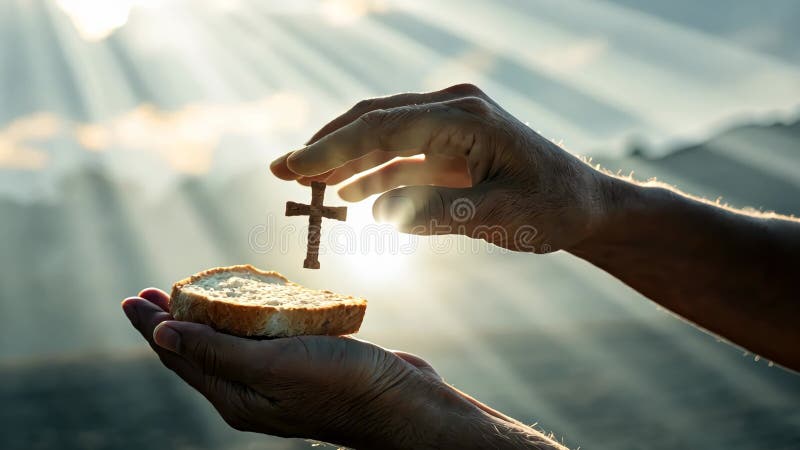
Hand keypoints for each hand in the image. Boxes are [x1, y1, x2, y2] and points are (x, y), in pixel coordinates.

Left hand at [120, 289, 483, 448]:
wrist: (399, 402)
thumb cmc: (339, 384)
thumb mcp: (271, 365)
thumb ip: (216, 351)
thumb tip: (162, 335)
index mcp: (235, 396)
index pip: (180, 356)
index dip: (152, 325)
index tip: (131, 297)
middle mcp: (250, 391)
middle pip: (199, 351)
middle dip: (172, 320)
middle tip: (149, 292)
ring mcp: (277, 380)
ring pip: (231, 345)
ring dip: (208, 318)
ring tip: (190, 295)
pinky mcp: (303, 366)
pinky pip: (263, 340)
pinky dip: (248, 319)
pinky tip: (251, 304)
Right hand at [270, 83, 608, 251]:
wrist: (584, 205)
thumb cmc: (553, 208)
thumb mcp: (502, 215)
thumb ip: (441, 212)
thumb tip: (382, 211)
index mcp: (467, 117)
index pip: (385, 126)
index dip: (335, 147)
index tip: (294, 168)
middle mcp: (453, 109)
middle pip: (374, 121)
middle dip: (326, 147)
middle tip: (280, 170)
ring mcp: (450, 124)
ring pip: (381, 137)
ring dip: (343, 160)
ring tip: (302, 183)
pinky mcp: (449, 144)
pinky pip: (400, 156)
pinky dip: (371, 173)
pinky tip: (348, 193)